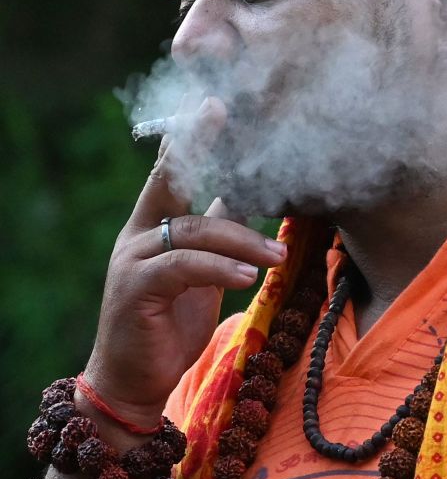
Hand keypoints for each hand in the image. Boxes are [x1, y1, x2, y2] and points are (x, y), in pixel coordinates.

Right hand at [79, 97, 286, 434]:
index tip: (217, 99)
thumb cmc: (172, 319)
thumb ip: (221, 230)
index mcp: (156, 221)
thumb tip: (253, 194)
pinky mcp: (135, 289)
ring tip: (280, 255)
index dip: (195, 133)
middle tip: (224, 110)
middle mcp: (140, 231)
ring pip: (196, 230)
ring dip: (245, 240)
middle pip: (172, 177)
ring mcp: (133, 258)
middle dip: (198, 140)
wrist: (134, 379)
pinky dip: (221, 268)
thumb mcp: (204, 268)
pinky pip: (185, 267)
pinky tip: (249, 275)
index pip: (176, 167)